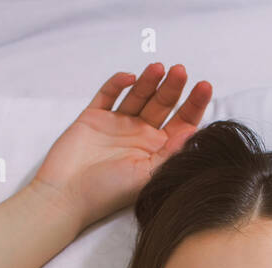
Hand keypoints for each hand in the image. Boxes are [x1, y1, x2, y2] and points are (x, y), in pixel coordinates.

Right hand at [31, 62, 212, 226]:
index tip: (204, 87)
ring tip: (159, 68)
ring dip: (149, 81)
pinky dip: (119, 83)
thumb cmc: (108, 193)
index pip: (182, 123)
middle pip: (163, 104)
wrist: (66, 196)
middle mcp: (140, 136)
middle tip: (181, 71)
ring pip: (138, 95)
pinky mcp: (94, 117)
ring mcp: (117, 125)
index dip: (194, 105)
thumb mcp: (147, 175)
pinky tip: (130, 77)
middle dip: (173, 87)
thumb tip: (195, 132)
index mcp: (157, 151)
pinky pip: (108, 94)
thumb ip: (170, 154)